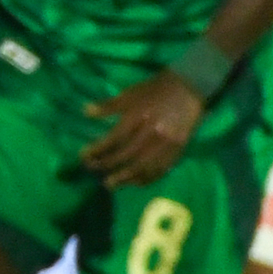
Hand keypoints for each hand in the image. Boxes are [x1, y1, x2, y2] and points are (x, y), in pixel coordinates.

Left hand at [79, 73, 202, 187]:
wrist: (189, 89)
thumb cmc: (155, 90)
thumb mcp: (130, 93)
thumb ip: (108, 105)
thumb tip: (85, 111)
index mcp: (139, 116)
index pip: (114, 139)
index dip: (97, 149)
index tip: (84, 156)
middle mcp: (152, 133)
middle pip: (126, 155)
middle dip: (107, 165)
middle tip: (93, 170)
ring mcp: (167, 144)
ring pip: (142, 167)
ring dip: (124, 178)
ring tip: (109, 184)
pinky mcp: (178, 151)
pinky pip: (160, 170)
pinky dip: (146, 179)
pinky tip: (134, 182)